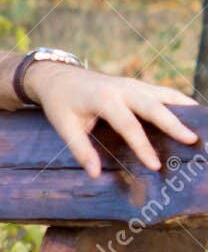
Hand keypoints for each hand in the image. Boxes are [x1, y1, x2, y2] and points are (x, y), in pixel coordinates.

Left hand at [26, 61, 199, 177]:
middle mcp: (122, 89)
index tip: (155, 166)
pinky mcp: (138, 85)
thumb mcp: (64, 127)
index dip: (142, 146)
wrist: (58, 76)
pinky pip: (164, 92)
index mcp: (103, 99)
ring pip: (164, 96)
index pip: (128, 125)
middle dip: (173, 124)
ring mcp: (133, 84)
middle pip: (153, 107)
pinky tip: (195, 114)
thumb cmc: (61, 104)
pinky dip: (180, 102)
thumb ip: (80, 150)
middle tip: (192, 141)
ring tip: (200, 128)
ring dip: (184, 111)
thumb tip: (94, 174)